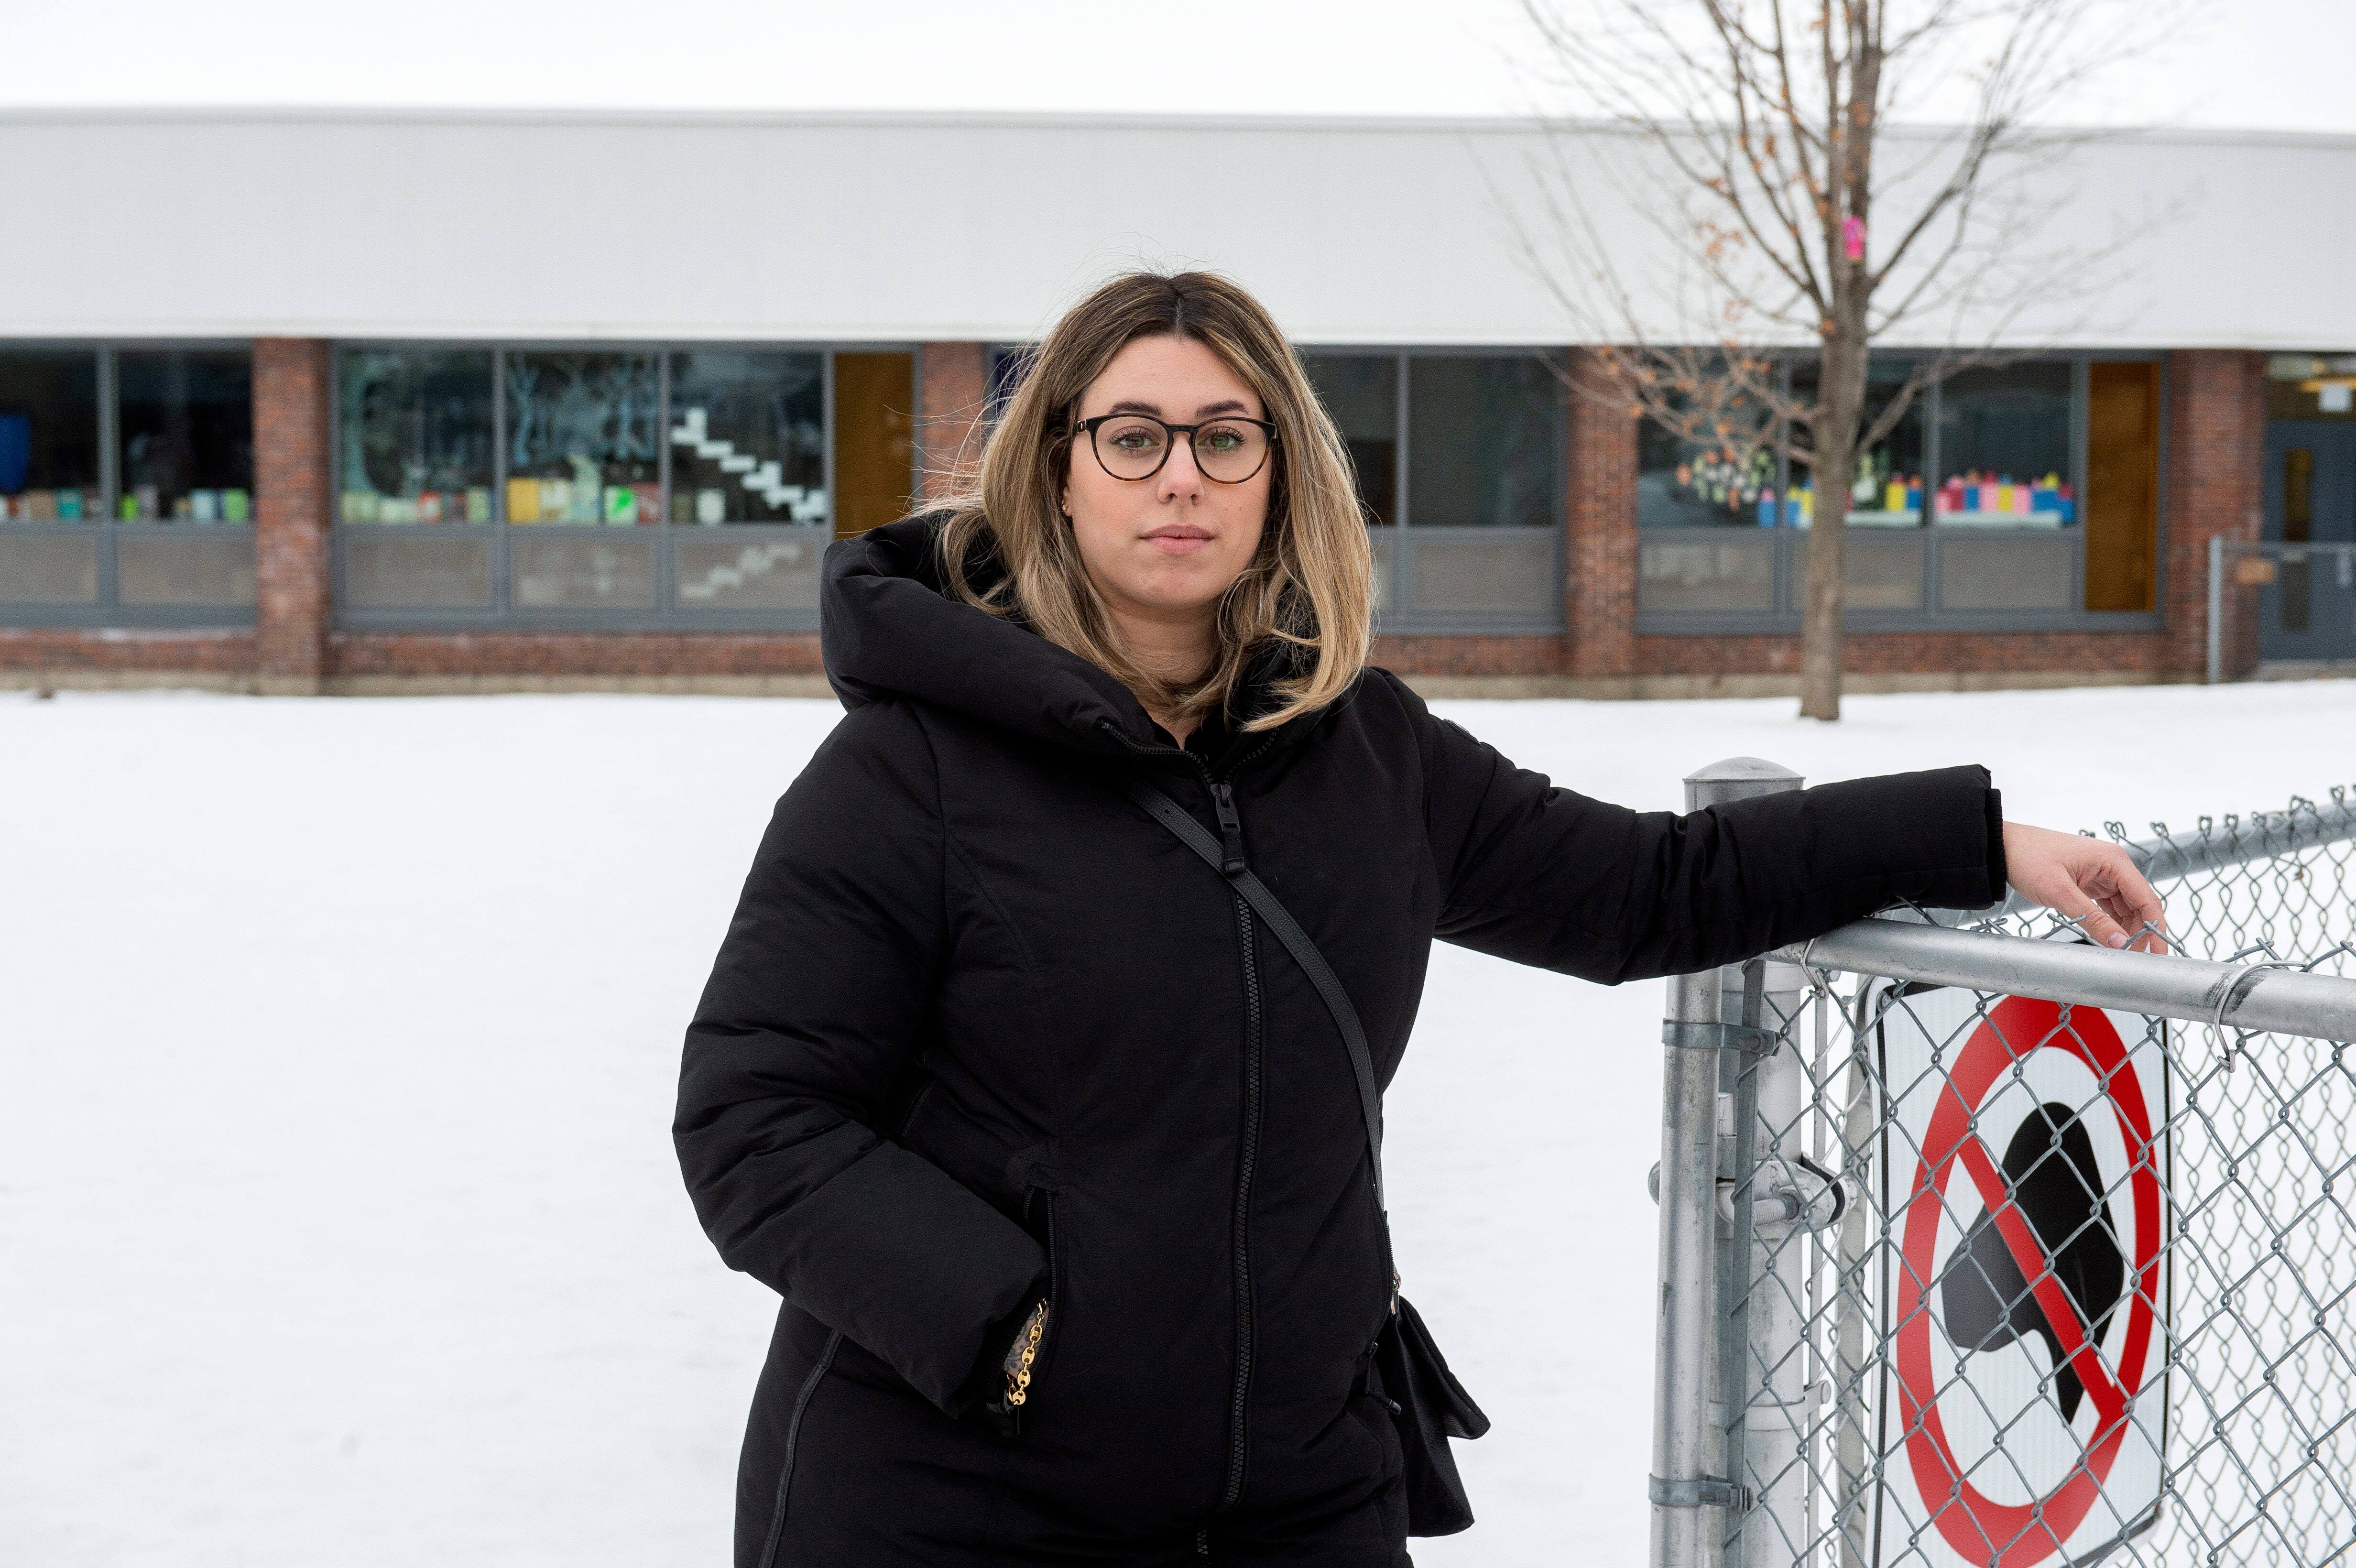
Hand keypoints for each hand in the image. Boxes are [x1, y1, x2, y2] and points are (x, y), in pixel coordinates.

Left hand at [2001, 822, 2167, 953]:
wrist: (2003, 848)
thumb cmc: (2028, 859)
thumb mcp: (2060, 892)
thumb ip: (2092, 919)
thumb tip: (2120, 943)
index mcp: (2114, 861)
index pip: (2146, 899)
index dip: (2156, 928)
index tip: (2158, 953)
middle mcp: (2114, 866)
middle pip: (2139, 905)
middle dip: (2140, 932)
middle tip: (2136, 960)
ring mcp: (2102, 875)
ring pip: (2125, 908)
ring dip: (2124, 930)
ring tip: (2120, 954)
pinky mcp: (2090, 883)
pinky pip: (2108, 907)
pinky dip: (2110, 923)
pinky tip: (2107, 940)